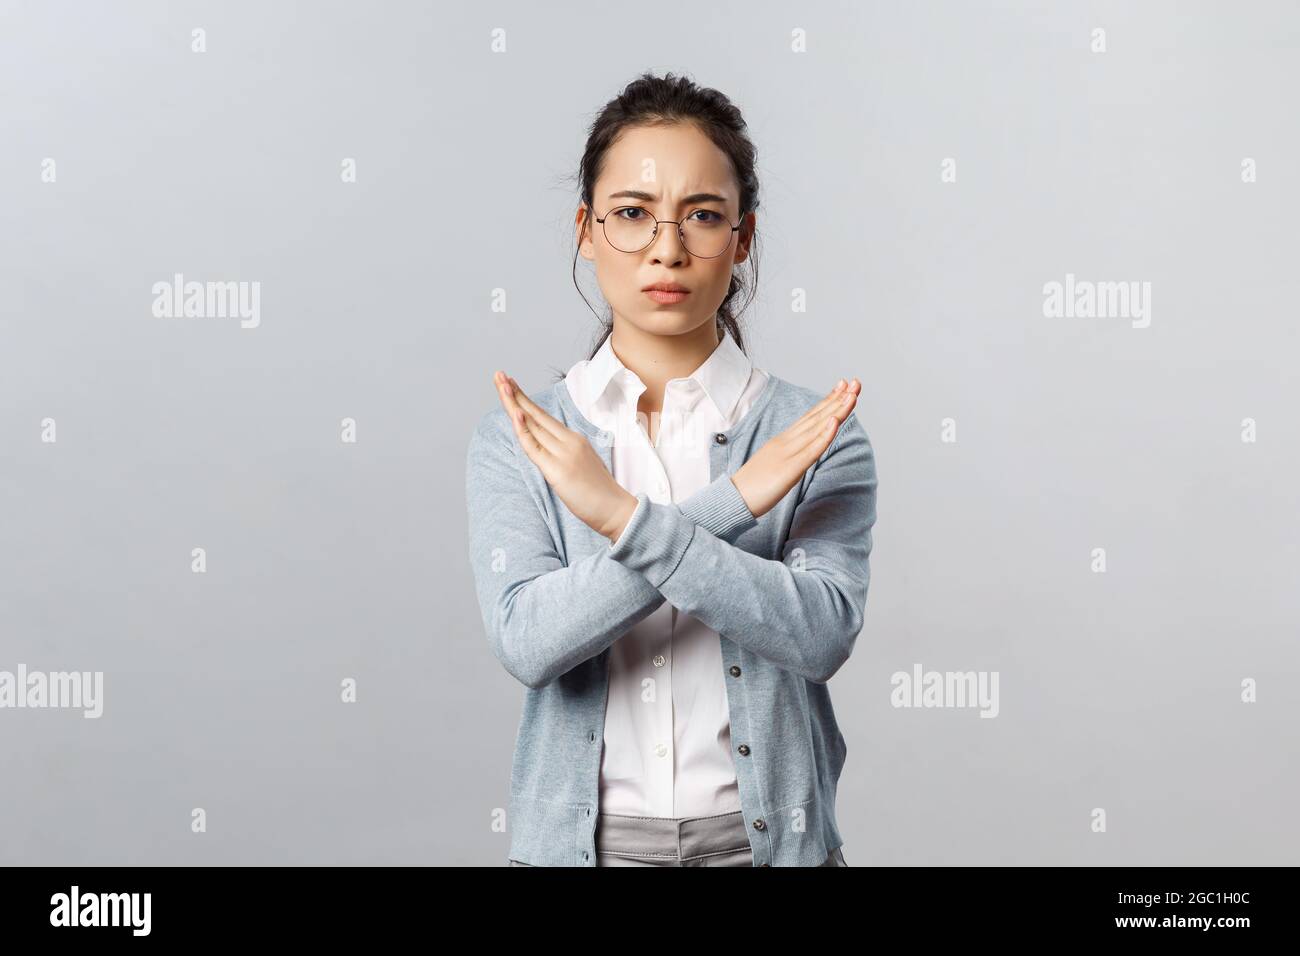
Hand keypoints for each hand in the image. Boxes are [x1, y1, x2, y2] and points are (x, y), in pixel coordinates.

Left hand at [493, 371, 637, 541]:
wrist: (616, 509)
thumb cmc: (600, 493)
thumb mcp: (581, 465)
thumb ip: (564, 454)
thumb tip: (547, 451)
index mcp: (574, 439)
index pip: (543, 416)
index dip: (525, 400)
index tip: (511, 385)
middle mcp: (569, 441)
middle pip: (536, 414)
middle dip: (515, 394)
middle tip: (499, 375)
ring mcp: (564, 454)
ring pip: (533, 425)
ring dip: (514, 404)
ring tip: (501, 385)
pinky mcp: (558, 470)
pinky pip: (535, 448)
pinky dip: (524, 430)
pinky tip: (516, 415)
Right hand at [731, 378, 859, 518]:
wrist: (732, 498)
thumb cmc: (752, 486)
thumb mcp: (773, 464)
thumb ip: (788, 455)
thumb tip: (801, 453)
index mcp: (784, 440)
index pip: (810, 417)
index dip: (828, 401)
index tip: (843, 387)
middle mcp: (787, 441)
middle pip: (817, 417)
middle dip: (838, 399)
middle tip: (856, 382)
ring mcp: (789, 453)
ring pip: (818, 428)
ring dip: (836, 411)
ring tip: (852, 395)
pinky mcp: (790, 469)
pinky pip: (811, 450)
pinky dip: (825, 435)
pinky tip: (835, 422)